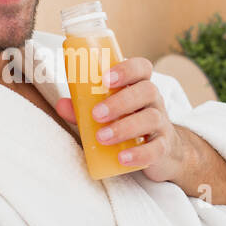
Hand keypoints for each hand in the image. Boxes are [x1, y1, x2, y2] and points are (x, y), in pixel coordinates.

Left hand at [54, 57, 193, 182]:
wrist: (160, 152)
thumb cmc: (127, 123)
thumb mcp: (106, 114)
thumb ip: (84, 109)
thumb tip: (61, 105)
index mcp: (139, 86)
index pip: (141, 68)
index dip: (126, 69)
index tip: (105, 79)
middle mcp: (154, 101)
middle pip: (146, 91)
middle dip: (120, 101)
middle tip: (96, 114)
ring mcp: (161, 124)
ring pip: (151, 119)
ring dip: (124, 127)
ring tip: (102, 137)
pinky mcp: (163, 147)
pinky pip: (156, 148)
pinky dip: (139, 154)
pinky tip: (122, 158)